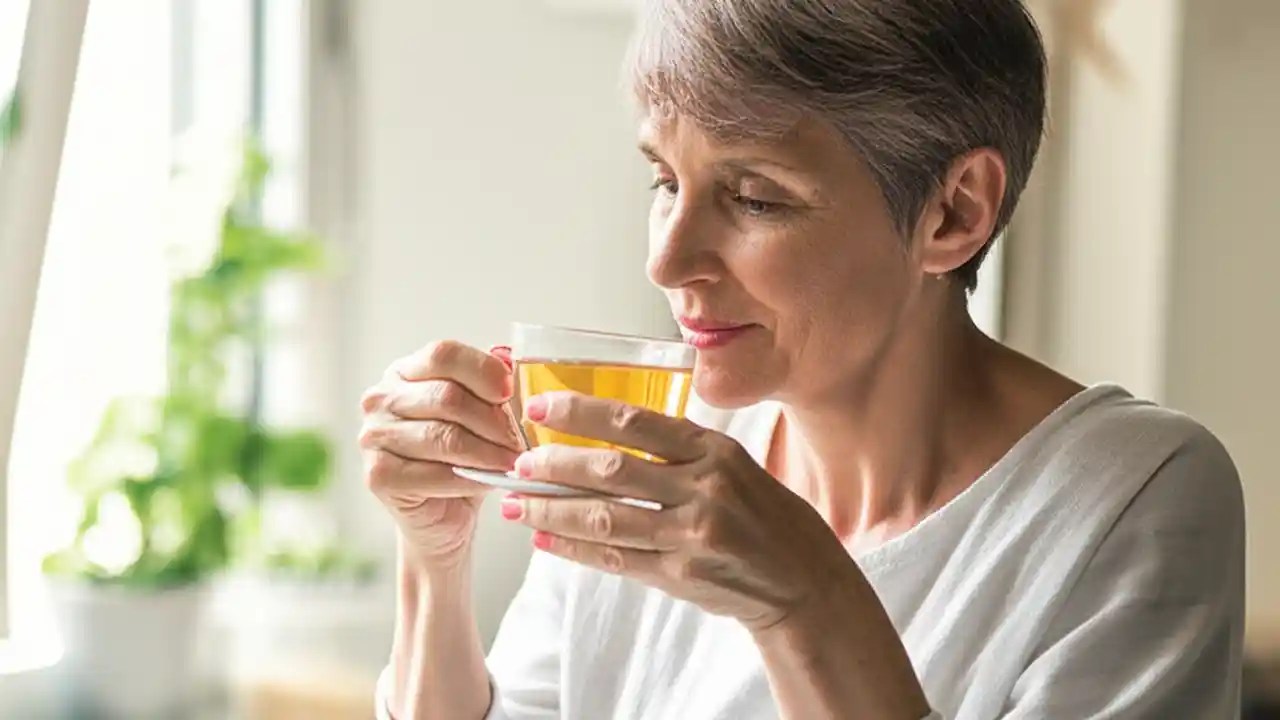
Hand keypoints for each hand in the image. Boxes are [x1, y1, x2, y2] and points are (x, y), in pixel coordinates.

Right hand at [360, 340, 521, 568]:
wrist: (442, 514)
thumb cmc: (462, 457)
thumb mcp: (480, 414)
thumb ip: (491, 385)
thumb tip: (510, 359)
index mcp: (404, 372)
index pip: (443, 354)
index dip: (482, 370)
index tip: (509, 392)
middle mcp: (380, 399)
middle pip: (448, 397)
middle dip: (494, 421)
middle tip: (521, 439)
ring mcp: (374, 437)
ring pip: (446, 437)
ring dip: (488, 452)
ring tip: (513, 461)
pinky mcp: (378, 475)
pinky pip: (437, 473)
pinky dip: (472, 478)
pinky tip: (489, 480)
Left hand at [500, 391, 857, 632]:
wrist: (805, 581)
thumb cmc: (768, 517)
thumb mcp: (736, 466)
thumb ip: (682, 450)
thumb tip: (609, 432)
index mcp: (715, 450)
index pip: (635, 422)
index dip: (581, 412)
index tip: (540, 406)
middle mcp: (704, 488)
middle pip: (612, 470)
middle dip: (556, 464)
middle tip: (517, 461)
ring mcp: (692, 534)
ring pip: (605, 518)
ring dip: (553, 510)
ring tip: (516, 504)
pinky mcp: (682, 574)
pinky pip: (616, 558)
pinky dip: (574, 549)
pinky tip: (546, 539)